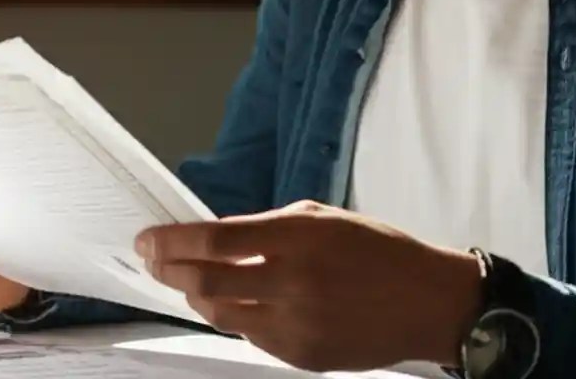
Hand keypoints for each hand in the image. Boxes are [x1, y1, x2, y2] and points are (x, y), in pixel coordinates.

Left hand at [135, 201, 482, 372]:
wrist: (428, 302)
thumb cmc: (381, 250)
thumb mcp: (326, 219)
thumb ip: (271, 228)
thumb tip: (219, 239)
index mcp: (299, 237)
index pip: (213, 241)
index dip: (170, 242)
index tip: (147, 239)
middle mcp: (291, 282)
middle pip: (204, 281)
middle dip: (168, 269)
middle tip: (152, 260)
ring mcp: (295, 325)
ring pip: (219, 314)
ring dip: (196, 295)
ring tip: (189, 282)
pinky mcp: (301, 356)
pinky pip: (250, 336)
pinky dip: (235, 317)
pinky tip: (236, 303)